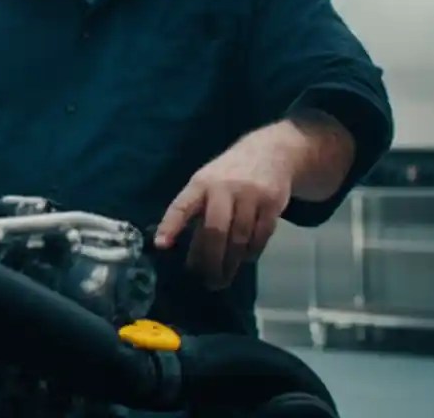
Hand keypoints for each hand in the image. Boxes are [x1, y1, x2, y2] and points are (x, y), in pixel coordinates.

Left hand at [154, 123, 304, 288]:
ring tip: (222, 278)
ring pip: (238, 237)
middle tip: (206, 281)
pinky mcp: (272, 203)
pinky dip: (251, 252)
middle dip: (209, 259)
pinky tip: (244, 259)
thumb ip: (196, 210)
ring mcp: (250, 195)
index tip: (161, 245)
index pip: (182, 206)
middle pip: (214, 230)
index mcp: (201, 183)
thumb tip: (182, 249)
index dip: (171, 225)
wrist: (271, 152)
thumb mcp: (207, 183)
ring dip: (230, 262)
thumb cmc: (229, 175)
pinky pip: (261, 236)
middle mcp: (224, 188)